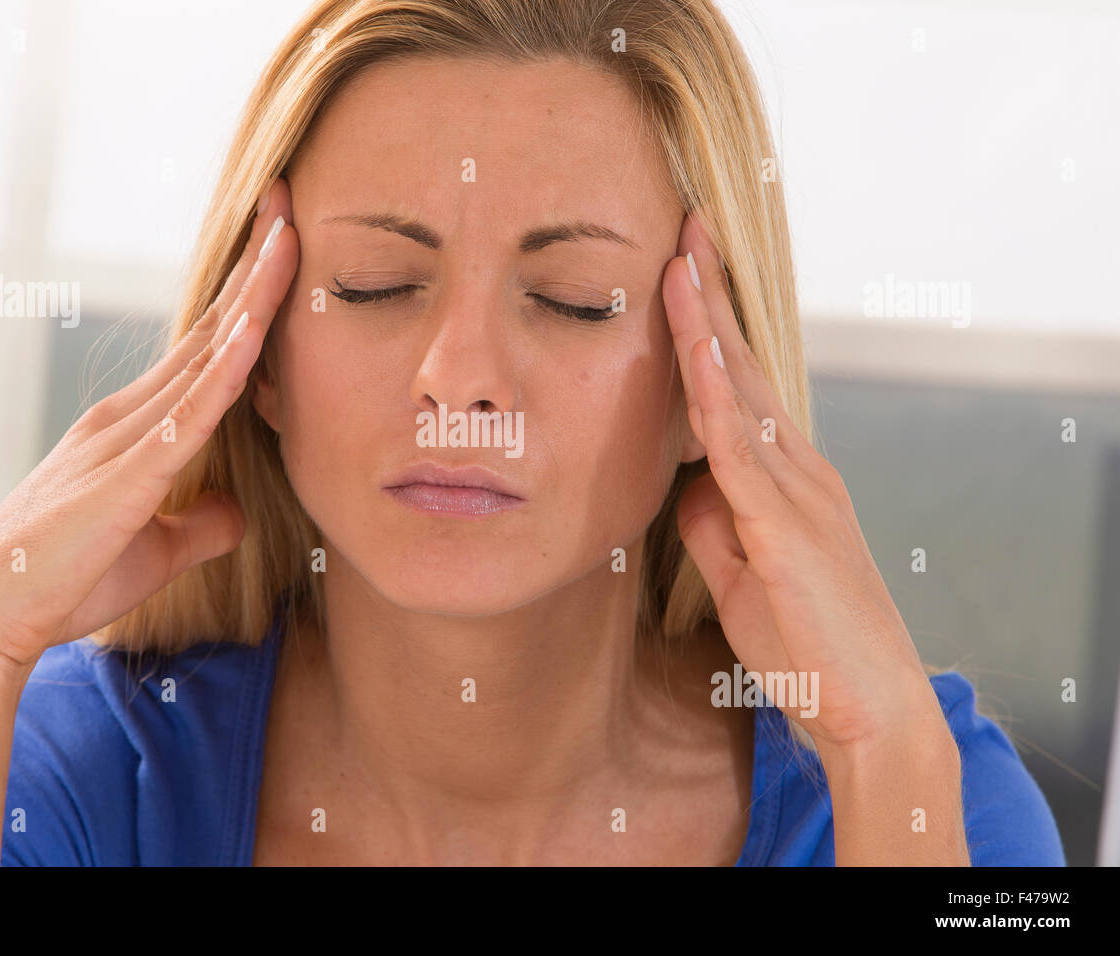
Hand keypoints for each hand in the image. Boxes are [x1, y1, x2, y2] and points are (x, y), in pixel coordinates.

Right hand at [0, 177, 299, 668]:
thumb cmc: (66, 579)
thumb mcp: (155, 549)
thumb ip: (200, 523)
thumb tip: (238, 511)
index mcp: (138, 426)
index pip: (208, 350)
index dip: (249, 300)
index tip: (283, 250)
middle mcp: (131, 415)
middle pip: (210, 330)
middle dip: (255, 269)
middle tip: (290, 206)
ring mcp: (126, 437)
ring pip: (204, 356)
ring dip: (250, 298)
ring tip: (287, 238)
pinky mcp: (127, 474)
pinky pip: (186, 414)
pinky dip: (222, 370)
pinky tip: (251, 331)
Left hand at [662, 211, 943, 757]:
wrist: (867, 707)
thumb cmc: (806, 645)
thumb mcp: (739, 574)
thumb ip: (713, 521)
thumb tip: (682, 481)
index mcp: (786, 476)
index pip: (740, 385)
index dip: (708, 327)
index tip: (679, 271)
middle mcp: (797, 466)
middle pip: (744, 365)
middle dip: (710, 296)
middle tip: (684, 229)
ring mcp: (797, 488)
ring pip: (742, 388)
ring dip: (708, 321)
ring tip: (681, 256)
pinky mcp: (787, 522)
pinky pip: (742, 445)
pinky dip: (717, 391)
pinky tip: (696, 346)